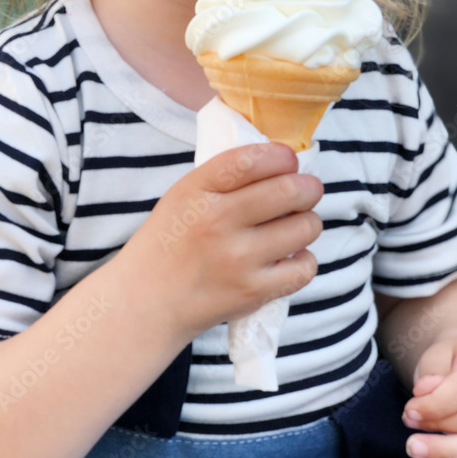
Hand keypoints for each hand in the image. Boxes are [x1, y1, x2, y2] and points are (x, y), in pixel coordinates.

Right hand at [118, 142, 322, 339]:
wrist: (147, 302)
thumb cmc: (169, 242)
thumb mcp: (183, 195)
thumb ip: (225, 177)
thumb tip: (282, 162)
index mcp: (197, 190)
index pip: (253, 160)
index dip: (282, 156)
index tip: (289, 160)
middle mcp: (218, 221)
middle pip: (290, 190)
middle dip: (309, 187)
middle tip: (307, 190)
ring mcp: (238, 259)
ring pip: (304, 227)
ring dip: (308, 221)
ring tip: (297, 224)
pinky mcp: (253, 291)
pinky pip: (305, 267)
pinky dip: (305, 259)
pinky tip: (291, 255)